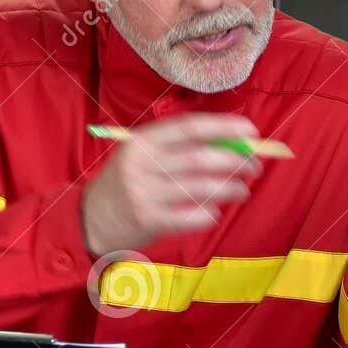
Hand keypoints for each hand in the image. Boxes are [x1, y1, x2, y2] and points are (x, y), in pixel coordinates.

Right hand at [81, 113, 263, 254]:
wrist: (92, 218)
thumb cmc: (130, 182)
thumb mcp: (145, 155)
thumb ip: (182, 148)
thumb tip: (235, 144)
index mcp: (144, 140)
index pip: (190, 127)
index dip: (225, 127)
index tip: (252, 131)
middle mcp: (142, 163)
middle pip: (200, 158)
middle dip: (236, 162)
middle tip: (255, 167)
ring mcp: (144, 193)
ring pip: (201, 188)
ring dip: (231, 189)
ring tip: (243, 190)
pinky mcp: (149, 220)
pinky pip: (192, 216)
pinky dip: (209, 214)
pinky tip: (214, 211)